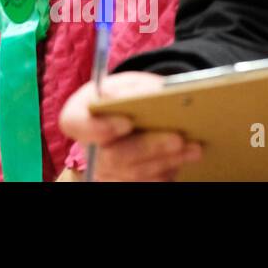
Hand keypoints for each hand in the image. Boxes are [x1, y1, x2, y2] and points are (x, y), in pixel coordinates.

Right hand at [58, 71, 201, 180]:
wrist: (130, 114)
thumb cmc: (126, 96)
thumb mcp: (128, 84)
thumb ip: (134, 88)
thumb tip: (150, 95)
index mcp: (78, 116)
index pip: (75, 125)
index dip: (98, 127)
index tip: (127, 122)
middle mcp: (88, 149)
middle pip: (112, 156)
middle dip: (148, 147)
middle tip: (177, 138)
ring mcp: (104, 171)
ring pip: (133, 174)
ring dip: (166, 161)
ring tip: (193, 147)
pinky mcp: (122, 182)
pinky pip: (146, 184)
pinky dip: (167, 171)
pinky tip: (184, 157)